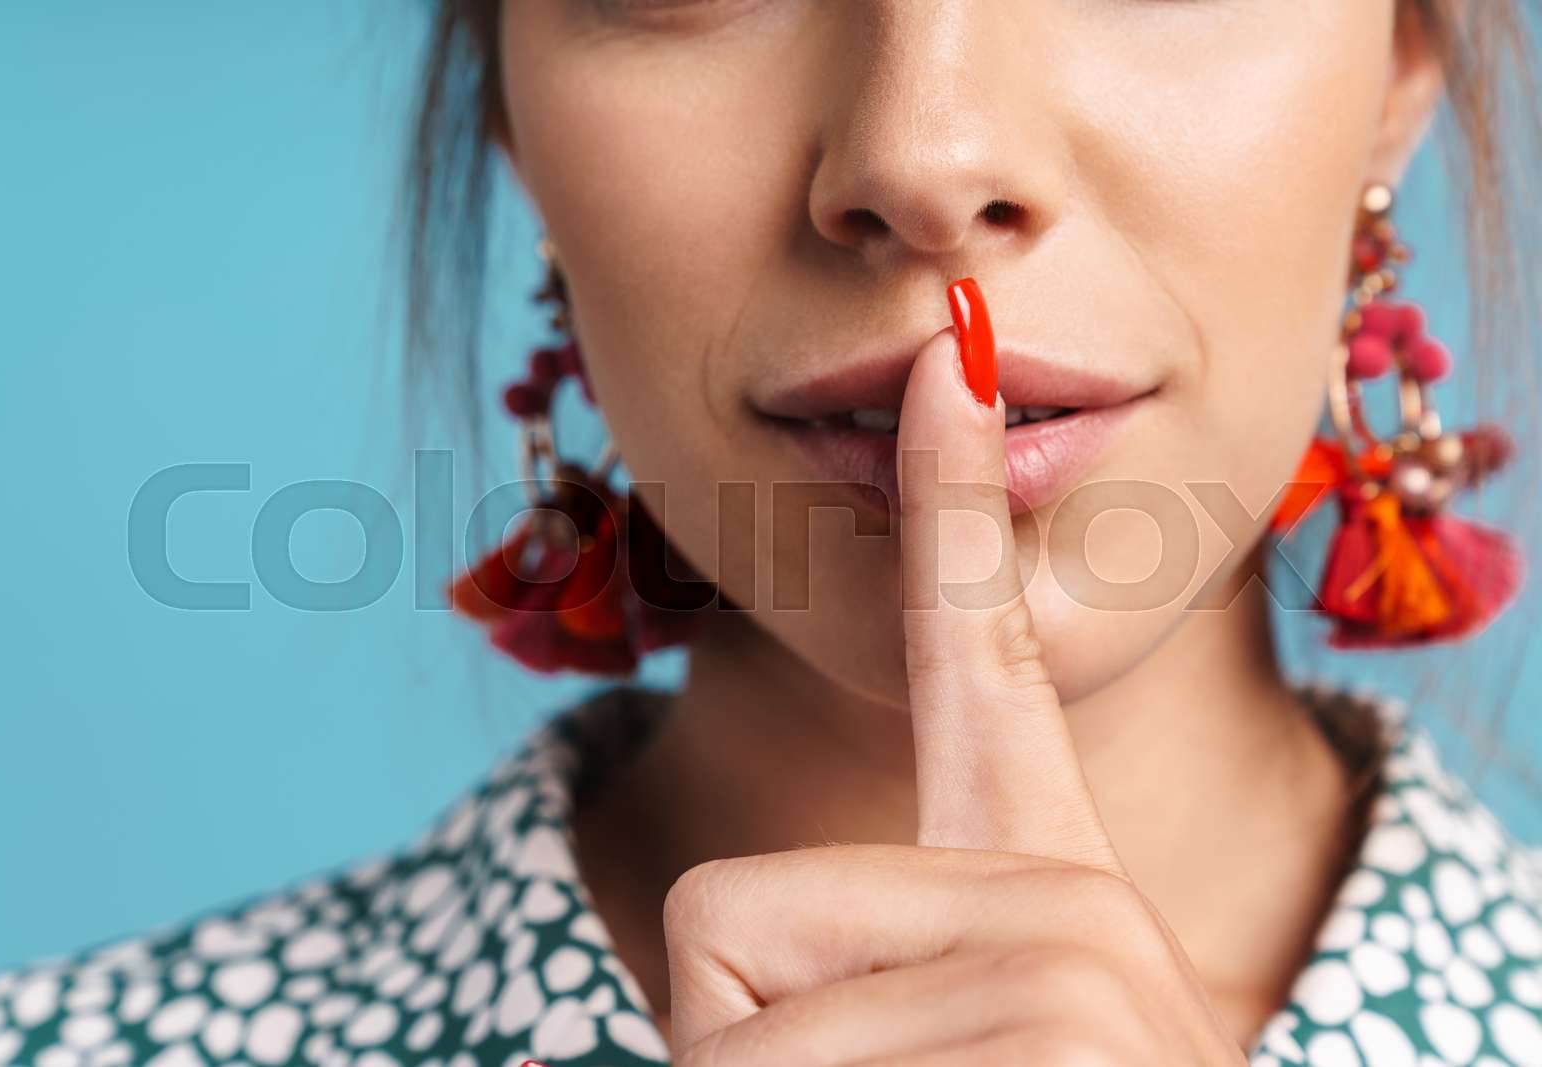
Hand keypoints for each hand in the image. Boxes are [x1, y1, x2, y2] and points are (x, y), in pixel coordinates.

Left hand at [661, 280, 1247, 1064]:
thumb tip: (710, 946)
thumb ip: (851, 968)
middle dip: (743, 1058)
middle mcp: (1063, 901)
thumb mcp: (943, 1046)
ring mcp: (1072, 967)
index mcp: (1030, 888)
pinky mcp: (1062, 1017)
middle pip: (723, 928)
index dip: (956, 517)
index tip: (946, 364)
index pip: (981, 666)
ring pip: (723, 1035)